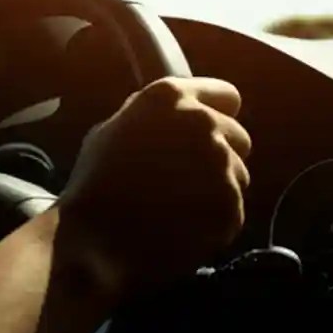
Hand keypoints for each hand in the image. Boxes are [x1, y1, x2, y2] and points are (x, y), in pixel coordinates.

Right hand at [58, 76, 251, 293]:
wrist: (95, 238)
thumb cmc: (94, 182)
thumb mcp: (110, 130)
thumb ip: (150, 117)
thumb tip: (172, 119)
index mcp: (170, 98)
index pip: (226, 95)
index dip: (216, 114)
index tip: (203, 132)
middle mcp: (203, 124)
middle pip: (238, 136)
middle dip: (219, 153)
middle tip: (185, 175)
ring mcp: (222, 166)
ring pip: (237, 175)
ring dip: (217, 188)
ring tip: (178, 205)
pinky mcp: (231, 206)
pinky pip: (232, 210)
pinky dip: (213, 219)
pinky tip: (182, 225)